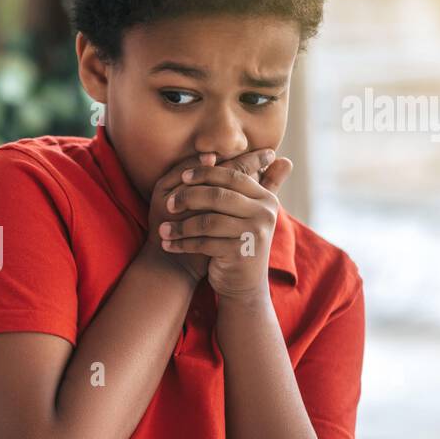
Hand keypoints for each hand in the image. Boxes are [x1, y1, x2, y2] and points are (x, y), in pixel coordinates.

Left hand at [145, 148, 276, 282]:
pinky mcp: (241, 253)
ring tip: (163, 230)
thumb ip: (258, 183)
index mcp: (265, 198)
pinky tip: (169, 245)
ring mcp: (255, 234)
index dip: (205, 173)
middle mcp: (265, 213)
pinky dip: (184, 244)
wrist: (243, 285)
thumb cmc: (237, 242)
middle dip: (189, 197)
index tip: (182, 176)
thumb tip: (276, 154)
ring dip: (181, 225)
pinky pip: (205, 243)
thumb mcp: (248, 213)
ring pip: (209, 221)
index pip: (232, 176)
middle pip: (219, 196)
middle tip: (168, 204)